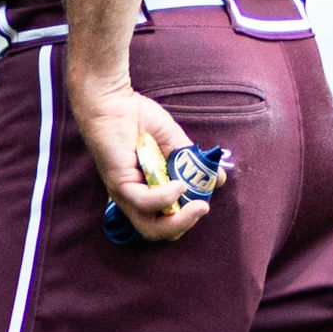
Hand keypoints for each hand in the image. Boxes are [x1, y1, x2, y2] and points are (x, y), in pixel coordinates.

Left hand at [70, 73, 208, 243]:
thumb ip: (194, 164)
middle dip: (184, 225)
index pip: (165, 221)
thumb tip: (218, 180)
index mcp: (145, 191)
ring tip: (199, 204)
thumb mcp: (174, 145)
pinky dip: (166, 197)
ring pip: (149, 227)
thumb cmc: (139, 120)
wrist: (114, 99)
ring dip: (180, 220)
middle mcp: (132, 197)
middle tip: (202, 207)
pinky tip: (180, 184)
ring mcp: (124, 192)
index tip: (205, 198)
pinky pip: (143, 202)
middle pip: (156, 232)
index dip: (187, 217)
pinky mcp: (118, 182)